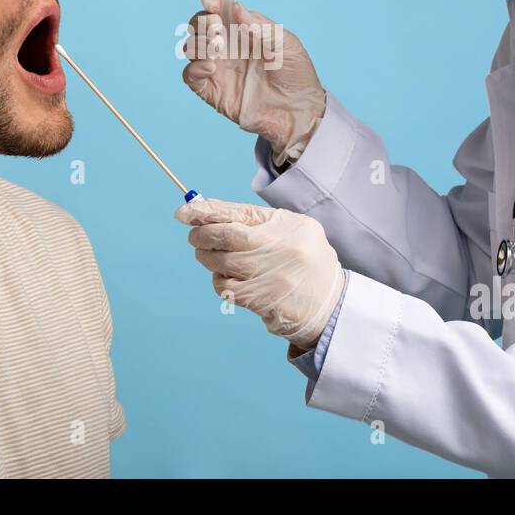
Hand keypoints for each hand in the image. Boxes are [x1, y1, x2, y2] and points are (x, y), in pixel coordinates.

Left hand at [175, 197, 344, 349]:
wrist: (330, 304)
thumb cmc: (304, 262)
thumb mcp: (291, 231)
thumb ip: (254, 220)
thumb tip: (207, 210)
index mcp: (286, 224)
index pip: (238, 212)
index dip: (206, 210)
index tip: (183, 211)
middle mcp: (279, 246)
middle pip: (225, 235)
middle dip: (202, 234)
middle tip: (194, 236)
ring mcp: (269, 274)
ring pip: (220, 261)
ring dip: (207, 258)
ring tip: (212, 256)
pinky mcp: (260, 298)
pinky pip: (224, 285)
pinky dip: (219, 280)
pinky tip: (229, 278)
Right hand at [181, 0, 326, 164]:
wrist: (300, 112)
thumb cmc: (297, 76)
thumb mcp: (287, 44)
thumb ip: (261, 26)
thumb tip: (237, 8)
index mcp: (243, 32)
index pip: (219, 11)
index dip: (211, 3)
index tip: (210, 0)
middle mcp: (227, 48)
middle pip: (199, 27)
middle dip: (202, 22)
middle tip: (218, 27)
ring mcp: (218, 69)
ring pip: (191, 48)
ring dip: (198, 43)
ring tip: (217, 47)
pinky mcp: (213, 91)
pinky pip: (190, 76)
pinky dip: (194, 68)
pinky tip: (210, 66)